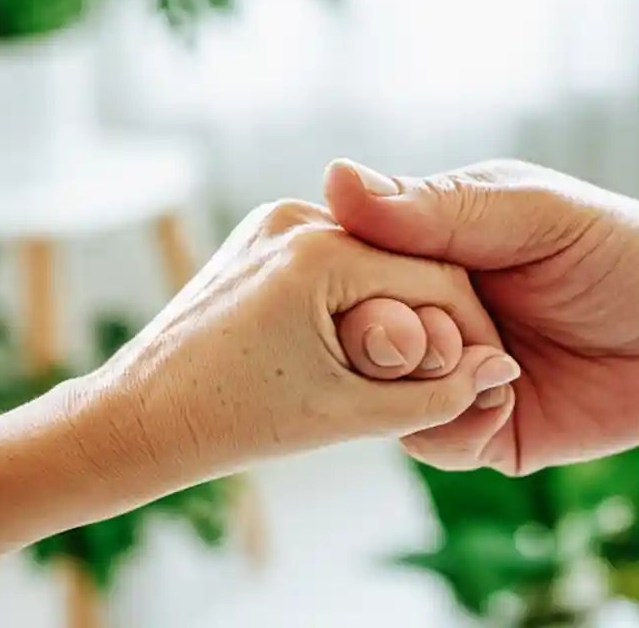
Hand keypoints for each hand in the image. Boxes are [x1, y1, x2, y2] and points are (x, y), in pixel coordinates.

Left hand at [63, 199, 520, 494]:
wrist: (137, 418)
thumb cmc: (236, 422)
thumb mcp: (352, 415)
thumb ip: (439, 395)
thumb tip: (501, 370)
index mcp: (320, 251)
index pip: (439, 279)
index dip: (475, 333)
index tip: (489, 375)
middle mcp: (297, 216)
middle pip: (408, 264)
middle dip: (433, 322)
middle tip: (441, 378)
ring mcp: (274, 220)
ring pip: (377, 260)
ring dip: (398, 308)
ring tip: (397, 369)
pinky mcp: (261, 234)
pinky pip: (339, 259)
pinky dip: (360, 299)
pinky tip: (356, 345)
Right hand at [324, 159, 638, 473]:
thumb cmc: (618, 250)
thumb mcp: (531, 213)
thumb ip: (440, 206)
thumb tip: (336, 179)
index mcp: (422, 247)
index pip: (341, 261)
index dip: (345, 279)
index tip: (376, 284)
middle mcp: (424, 310)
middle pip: (352, 336)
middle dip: (385, 340)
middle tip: (439, 335)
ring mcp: (446, 373)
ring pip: (379, 397)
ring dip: (424, 386)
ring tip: (495, 363)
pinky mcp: (478, 431)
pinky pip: (431, 443)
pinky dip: (458, 426)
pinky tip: (508, 397)